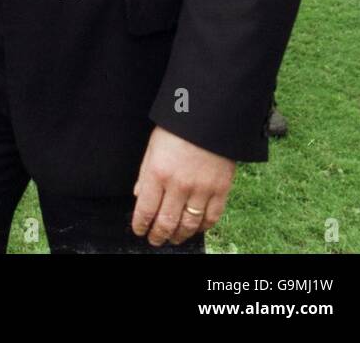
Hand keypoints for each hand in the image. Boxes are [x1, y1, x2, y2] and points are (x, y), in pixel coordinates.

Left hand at [131, 125, 236, 245]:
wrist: (209, 118)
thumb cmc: (177, 129)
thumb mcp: (152, 147)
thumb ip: (144, 174)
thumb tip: (138, 196)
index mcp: (157, 173)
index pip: (145, 209)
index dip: (141, 224)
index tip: (139, 231)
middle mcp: (178, 185)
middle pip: (167, 222)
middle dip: (159, 235)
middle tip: (155, 241)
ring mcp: (201, 190)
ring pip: (189, 224)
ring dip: (180, 235)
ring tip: (174, 239)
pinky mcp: (221, 190)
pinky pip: (211, 217)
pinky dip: (203, 228)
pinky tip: (195, 229)